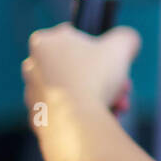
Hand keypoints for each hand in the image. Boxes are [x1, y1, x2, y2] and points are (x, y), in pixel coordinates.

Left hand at [22, 23, 140, 118]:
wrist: (74, 122)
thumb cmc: (93, 78)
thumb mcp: (120, 46)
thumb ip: (125, 38)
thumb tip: (128, 42)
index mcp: (44, 43)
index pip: (77, 37)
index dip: (103, 50)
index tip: (116, 64)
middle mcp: (33, 66)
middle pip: (80, 68)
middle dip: (106, 79)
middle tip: (123, 89)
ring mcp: (33, 94)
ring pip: (77, 91)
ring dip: (101, 97)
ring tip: (119, 107)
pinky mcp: (39, 118)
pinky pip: (70, 112)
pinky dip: (88, 114)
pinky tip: (106, 118)